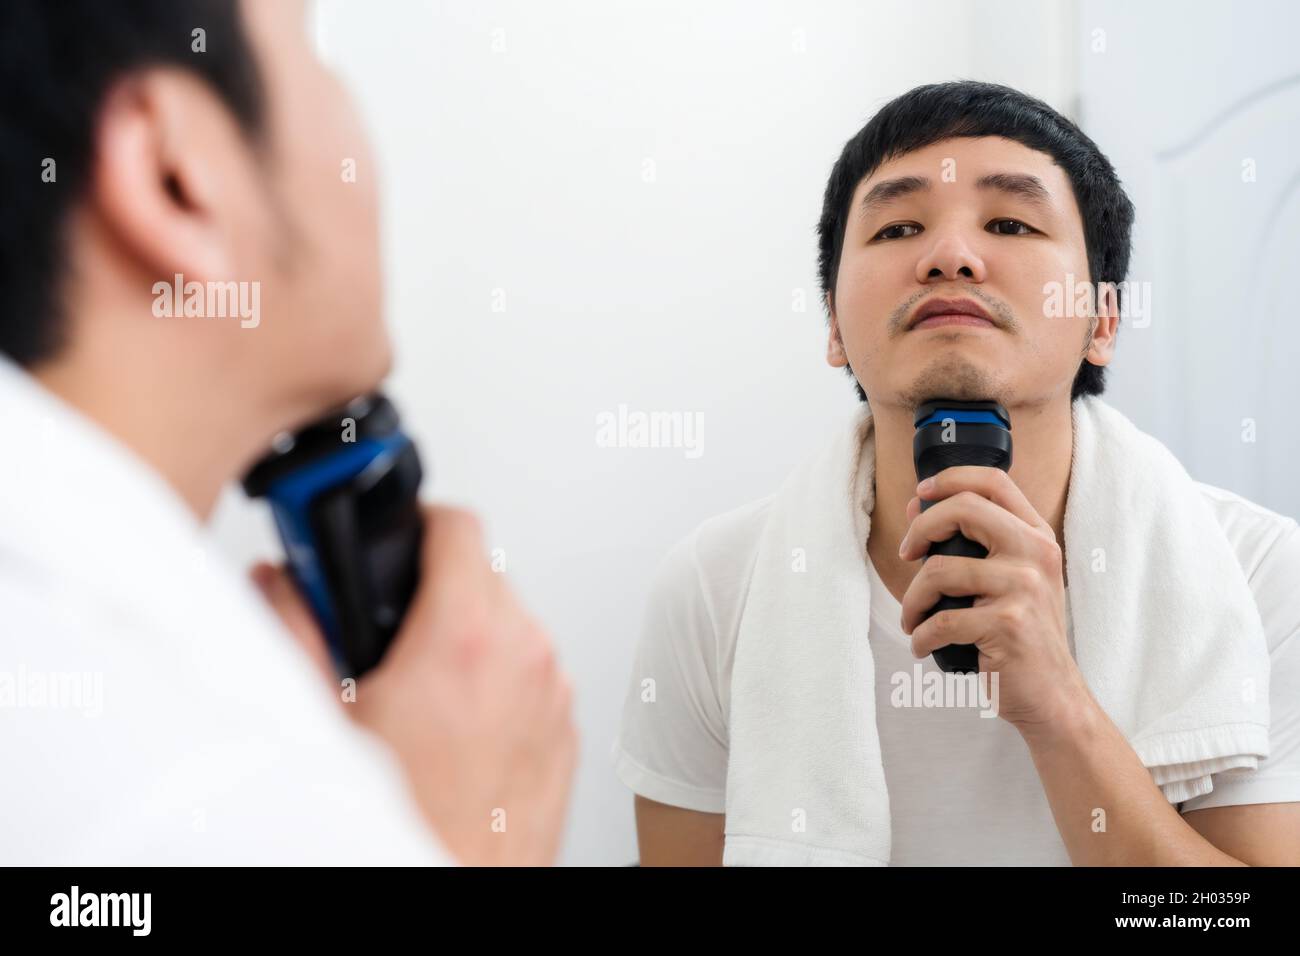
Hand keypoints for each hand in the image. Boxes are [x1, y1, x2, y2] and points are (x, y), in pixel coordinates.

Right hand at [253, 505, 577, 865]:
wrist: (449, 886)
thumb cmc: (399, 824)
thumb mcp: (324, 718)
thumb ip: (297, 629)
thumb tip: (281, 583)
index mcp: (465, 640)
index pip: (459, 527)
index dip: (422, 521)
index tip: (403, 533)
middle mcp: (524, 659)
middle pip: (487, 576)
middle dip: (439, 587)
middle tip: (395, 623)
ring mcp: (553, 696)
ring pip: (515, 626)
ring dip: (473, 636)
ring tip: (423, 683)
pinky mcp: (565, 731)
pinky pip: (536, 677)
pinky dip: (502, 682)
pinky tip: (458, 720)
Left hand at [897, 466, 1091, 735]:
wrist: (1054, 695)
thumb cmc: (1022, 636)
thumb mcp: (1013, 580)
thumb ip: (975, 544)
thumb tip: (919, 506)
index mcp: (1036, 537)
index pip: (994, 481)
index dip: (950, 478)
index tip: (921, 495)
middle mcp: (1036, 554)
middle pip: (964, 509)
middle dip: (920, 530)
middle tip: (906, 555)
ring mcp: (1025, 588)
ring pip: (940, 571)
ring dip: (912, 600)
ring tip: (913, 619)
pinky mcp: (1009, 624)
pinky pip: (942, 621)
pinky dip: (922, 637)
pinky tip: (924, 647)